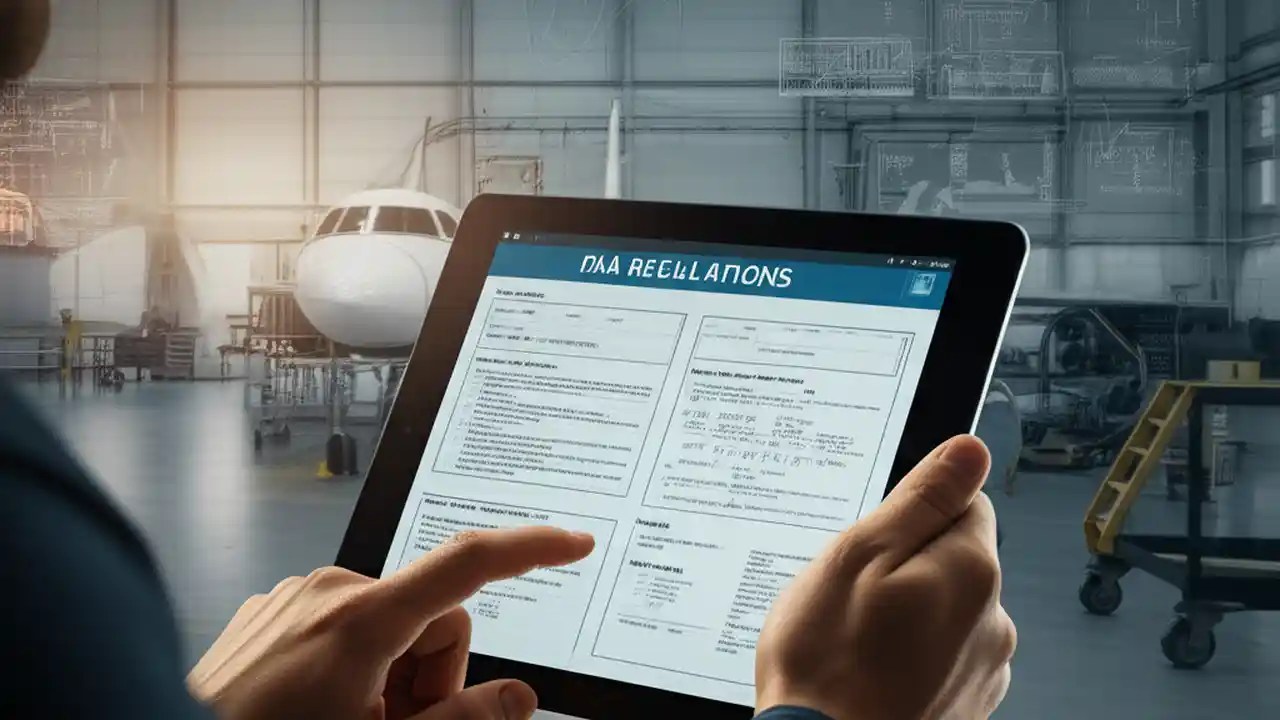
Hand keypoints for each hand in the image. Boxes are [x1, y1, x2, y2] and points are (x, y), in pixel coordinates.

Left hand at [188, 527, 594, 719]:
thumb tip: (516, 698)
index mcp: (360, 619)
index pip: (468, 564)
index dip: (531, 549)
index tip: (572, 543)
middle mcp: (325, 593)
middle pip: (432, 614)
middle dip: (433, 676)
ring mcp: (292, 600)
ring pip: (389, 622)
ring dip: (391, 676)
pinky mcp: (269, 614)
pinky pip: (342, 625)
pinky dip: (351, 666)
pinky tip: (320, 712)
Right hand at [755, 435, 1014, 719]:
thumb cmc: (829, 665)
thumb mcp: (860, 554)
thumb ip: (922, 499)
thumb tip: (969, 451)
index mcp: (972, 570)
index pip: (965, 501)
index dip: (910, 514)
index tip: (874, 542)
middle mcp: (993, 620)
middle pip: (953, 558)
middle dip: (906, 565)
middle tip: (852, 594)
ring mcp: (983, 669)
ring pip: (944, 609)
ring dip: (907, 613)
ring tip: (854, 640)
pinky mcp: (965, 705)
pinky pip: (939, 656)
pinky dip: (909, 658)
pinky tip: (868, 671)